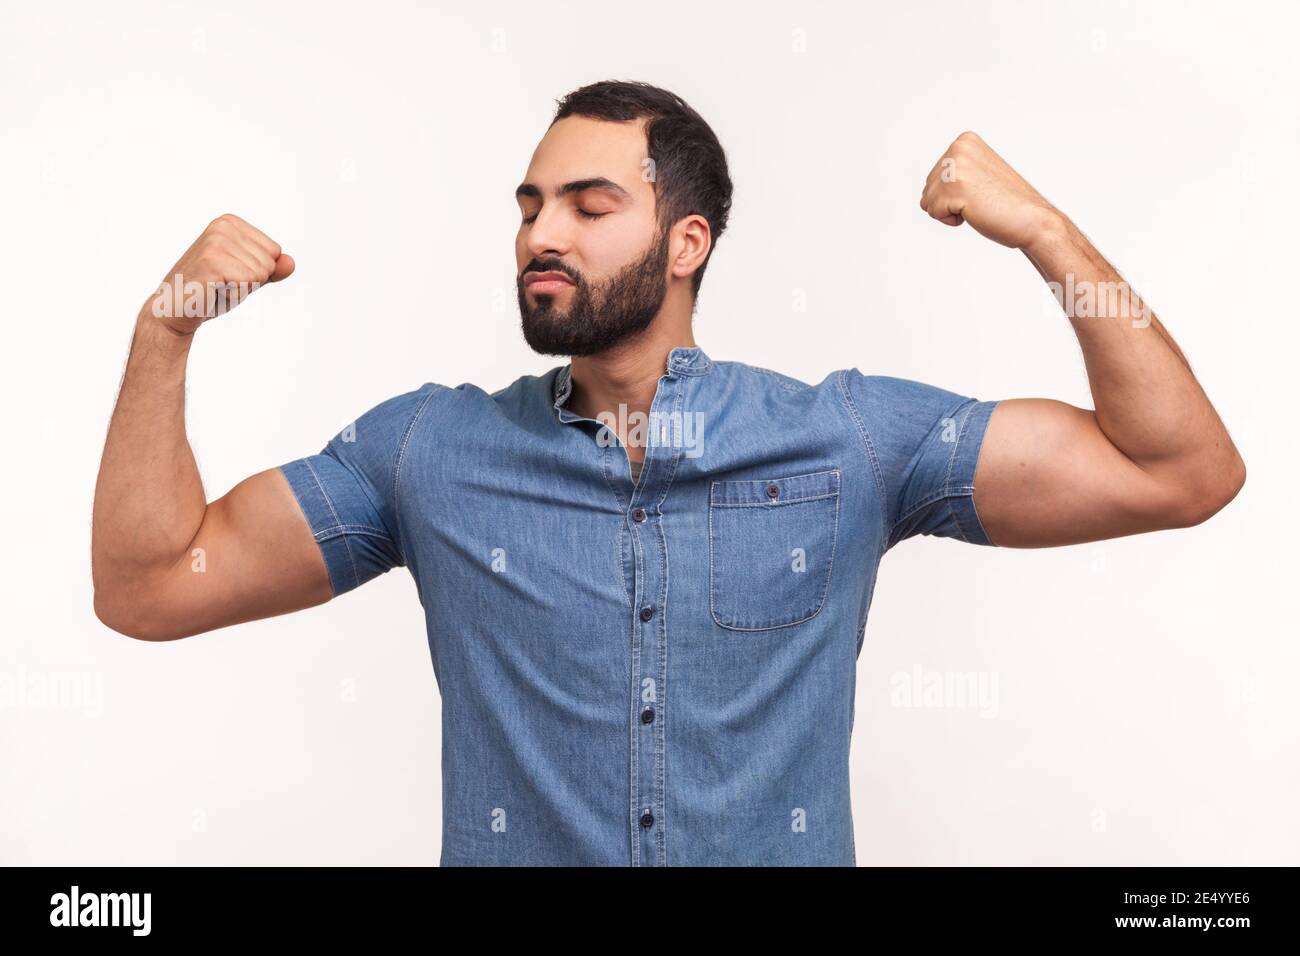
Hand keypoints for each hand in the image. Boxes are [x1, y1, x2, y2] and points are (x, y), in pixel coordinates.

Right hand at [142, 214, 293, 334]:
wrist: (175, 310)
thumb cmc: (211, 292)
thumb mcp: (248, 278)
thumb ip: (271, 269)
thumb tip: (290, 263)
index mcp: (230, 223)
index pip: (275, 251)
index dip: (257, 272)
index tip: (229, 274)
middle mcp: (222, 226)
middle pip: (270, 262)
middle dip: (250, 281)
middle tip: (221, 283)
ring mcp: (216, 242)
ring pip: (261, 273)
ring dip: (241, 289)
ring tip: (216, 286)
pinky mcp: (211, 261)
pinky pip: (249, 282)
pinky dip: (234, 295)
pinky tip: (213, 291)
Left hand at [919, 132, 1061, 250]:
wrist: (1034, 219)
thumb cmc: (1006, 203)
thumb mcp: (976, 175)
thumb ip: (952, 173)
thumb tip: (923, 196)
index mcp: (964, 141)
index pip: (934, 176)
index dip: (953, 192)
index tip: (980, 189)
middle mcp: (958, 148)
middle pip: (928, 187)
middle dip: (949, 202)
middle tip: (981, 199)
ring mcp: (956, 166)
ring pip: (927, 201)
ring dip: (950, 212)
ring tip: (978, 205)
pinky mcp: (955, 187)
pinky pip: (933, 212)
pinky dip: (951, 221)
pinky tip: (975, 212)